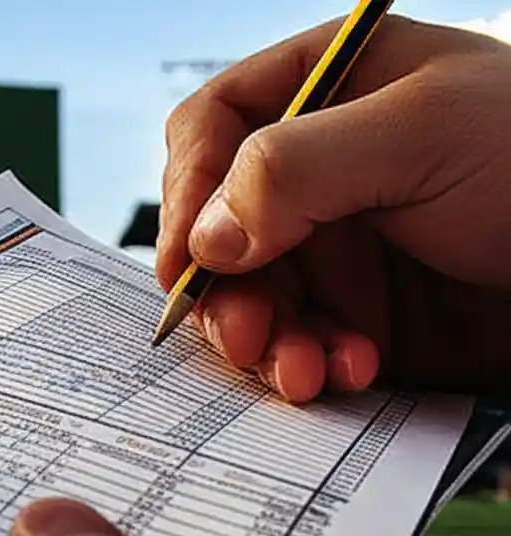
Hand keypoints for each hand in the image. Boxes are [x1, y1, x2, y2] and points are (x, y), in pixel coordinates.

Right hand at [157, 15, 510, 402]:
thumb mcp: (419, 133)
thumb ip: (294, 169)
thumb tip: (205, 239)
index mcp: (325, 92)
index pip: (214, 127)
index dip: (186, 190)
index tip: (188, 256)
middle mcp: (319, 169)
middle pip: (217, 229)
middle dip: (225, 289)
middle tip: (245, 335)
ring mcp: (339, 244)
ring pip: (252, 296)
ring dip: (267, 341)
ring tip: (304, 372)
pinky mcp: (364, 312)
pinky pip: (302, 342)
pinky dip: (314, 364)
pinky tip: (352, 370)